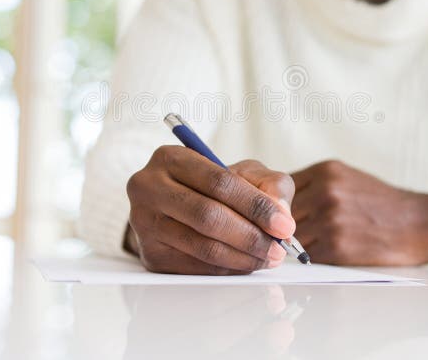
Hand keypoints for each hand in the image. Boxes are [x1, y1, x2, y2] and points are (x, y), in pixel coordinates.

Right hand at [125, 146, 295, 274]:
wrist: (174, 207)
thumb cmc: (213, 187)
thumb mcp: (244, 173)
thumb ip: (269, 185)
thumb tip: (281, 214)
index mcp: (170, 158)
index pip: (219, 182)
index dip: (256, 205)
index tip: (284, 224)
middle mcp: (149, 187)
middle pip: (207, 216)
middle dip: (251, 236)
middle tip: (278, 248)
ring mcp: (144, 223)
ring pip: (202, 246)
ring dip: (242, 257)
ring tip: (268, 257)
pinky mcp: (150, 255)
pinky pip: (195, 268)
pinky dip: (227, 270)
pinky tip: (245, 264)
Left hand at [290, 160, 427, 265]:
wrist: (419, 224)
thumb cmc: (381, 202)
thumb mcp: (346, 178)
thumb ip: (313, 184)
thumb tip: (276, 199)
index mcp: (326, 171)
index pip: (281, 188)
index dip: (279, 204)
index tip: (283, 213)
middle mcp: (326, 191)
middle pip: (281, 213)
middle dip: (284, 225)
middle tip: (292, 233)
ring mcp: (331, 219)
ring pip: (292, 235)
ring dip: (297, 243)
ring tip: (314, 242)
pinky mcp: (337, 246)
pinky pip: (307, 254)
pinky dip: (313, 256)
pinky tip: (329, 251)